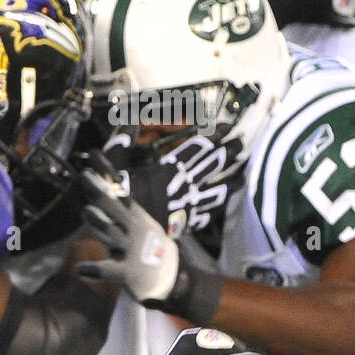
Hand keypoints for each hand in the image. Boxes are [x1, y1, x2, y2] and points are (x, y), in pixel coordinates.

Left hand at [73, 165, 224, 323]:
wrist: (170, 279)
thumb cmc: (147, 248)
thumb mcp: (136, 223)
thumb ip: (115, 207)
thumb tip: (94, 186)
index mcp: (136, 217)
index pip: (119, 190)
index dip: (106, 172)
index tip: (93, 154)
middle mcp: (135, 230)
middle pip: (115, 208)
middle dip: (100, 192)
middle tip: (85, 176)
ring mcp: (132, 250)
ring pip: (114, 234)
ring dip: (100, 223)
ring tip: (86, 211)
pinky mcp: (128, 272)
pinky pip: (110, 271)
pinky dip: (94, 270)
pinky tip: (79, 269)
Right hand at [100, 128, 243, 236]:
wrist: (118, 233)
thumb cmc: (114, 196)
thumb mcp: (113, 163)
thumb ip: (122, 140)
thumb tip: (127, 121)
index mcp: (170, 169)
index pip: (200, 147)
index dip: (215, 135)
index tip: (226, 126)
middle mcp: (184, 186)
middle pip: (215, 165)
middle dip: (230, 152)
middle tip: (241, 142)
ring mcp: (187, 206)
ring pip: (218, 192)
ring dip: (231, 182)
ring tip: (241, 176)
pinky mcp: (183, 224)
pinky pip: (205, 215)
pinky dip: (213, 209)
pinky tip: (217, 206)